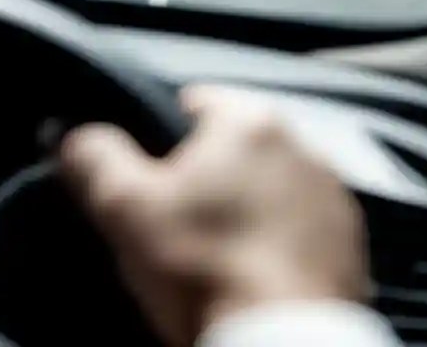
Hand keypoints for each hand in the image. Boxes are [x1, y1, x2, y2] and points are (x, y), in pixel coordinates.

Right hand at [59, 85, 368, 346]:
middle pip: (232, 148)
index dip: (158, 141)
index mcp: (250, 121)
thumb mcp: (122, 207)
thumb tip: (76, 136)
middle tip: (174, 224)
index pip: (192, 103)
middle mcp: (304, 145)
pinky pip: (298, 229)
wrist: (279, 344)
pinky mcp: (351, 244)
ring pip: (268, 187)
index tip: (146, 184)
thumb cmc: (203, 269)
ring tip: (214, 255)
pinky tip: (250, 273)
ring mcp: (334, 197)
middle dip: (205, 177)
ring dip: (244, 208)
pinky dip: (275, 243)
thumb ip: (92, 156)